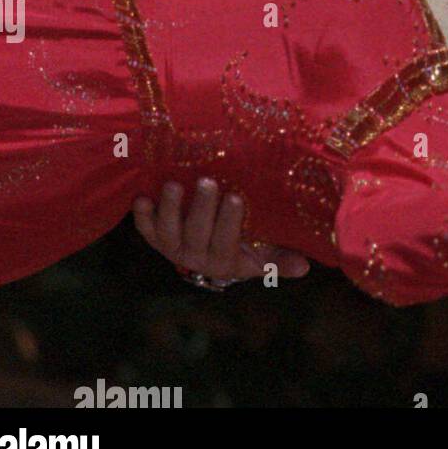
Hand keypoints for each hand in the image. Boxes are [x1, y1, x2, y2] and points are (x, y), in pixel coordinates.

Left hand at [132, 179, 310, 284]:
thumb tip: (305, 266)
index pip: (224, 243)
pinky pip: (146, 231)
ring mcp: (174, 248)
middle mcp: (195, 259)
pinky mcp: (157, 238)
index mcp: (224, 262)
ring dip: (169, 209)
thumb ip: (281, 260)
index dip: (228, 223)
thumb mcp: (264, 255)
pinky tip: (142, 197)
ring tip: (173, 185)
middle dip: (200, 209)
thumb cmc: (246, 246)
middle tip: (206, 182)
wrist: (211, 253)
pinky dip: (142, 216)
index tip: (235, 198)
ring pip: (168, 233)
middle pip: (195, 235)